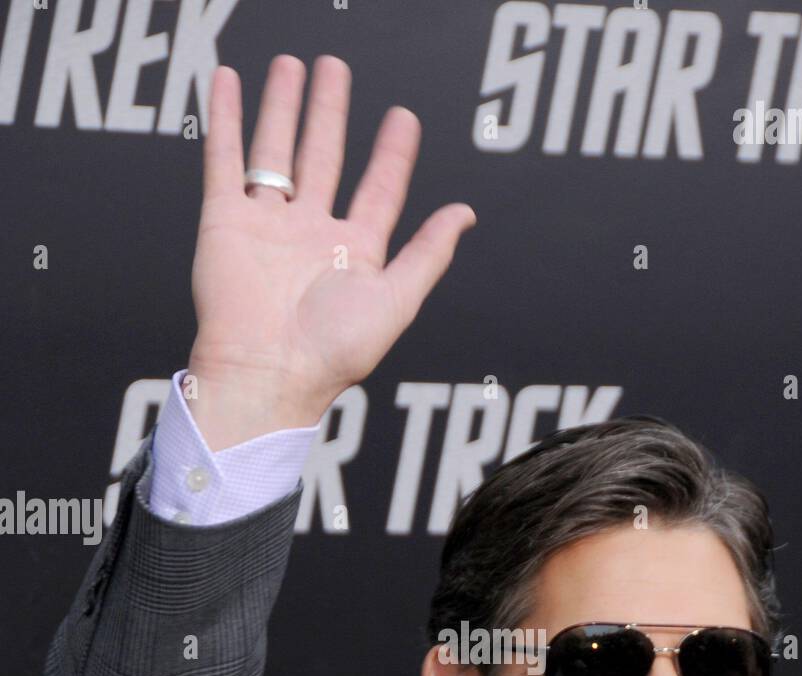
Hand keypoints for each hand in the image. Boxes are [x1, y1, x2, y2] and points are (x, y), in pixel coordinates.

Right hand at [186, 54, 475, 448]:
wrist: (267, 373)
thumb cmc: (332, 352)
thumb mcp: (397, 300)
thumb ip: (429, 254)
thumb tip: (466, 214)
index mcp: (354, 253)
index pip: (379, 190)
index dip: (393, 154)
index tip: (403, 117)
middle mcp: (310, 234)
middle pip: (324, 157)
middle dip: (330, 112)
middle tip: (335, 69)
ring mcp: (267, 225)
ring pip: (276, 151)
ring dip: (283, 107)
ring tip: (290, 65)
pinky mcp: (225, 221)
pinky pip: (225, 160)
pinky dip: (228, 119)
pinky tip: (231, 82)